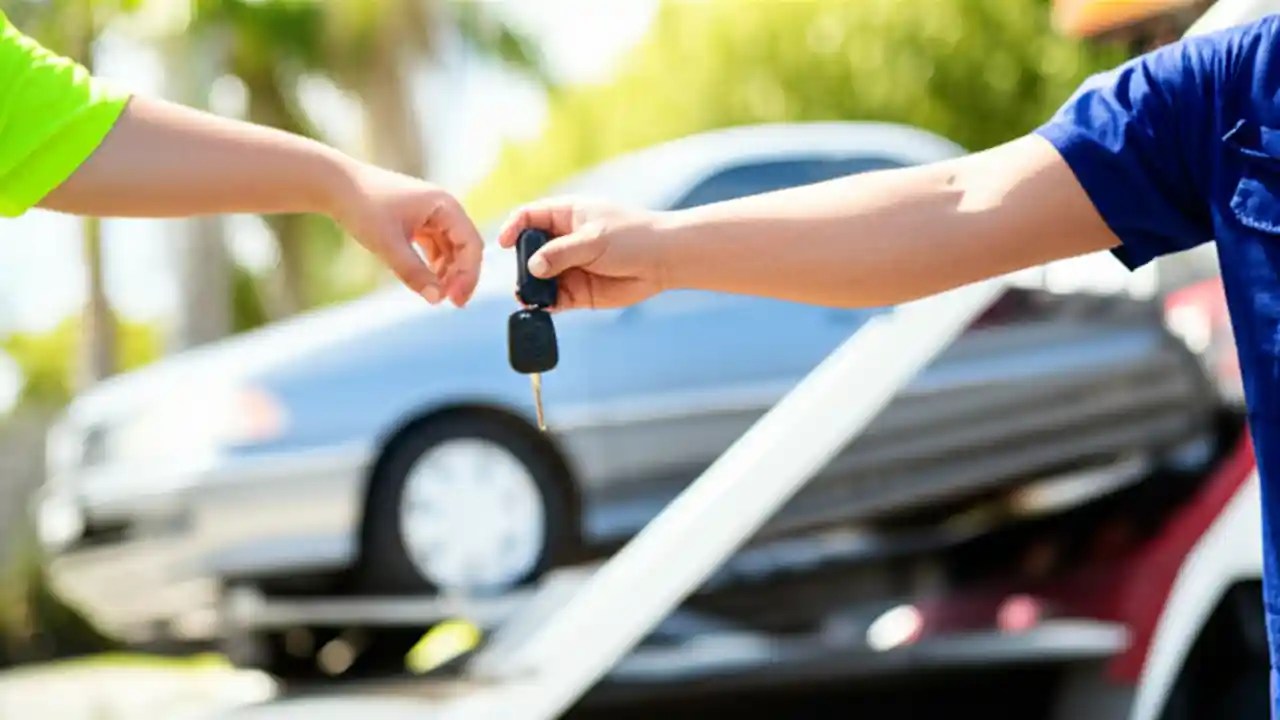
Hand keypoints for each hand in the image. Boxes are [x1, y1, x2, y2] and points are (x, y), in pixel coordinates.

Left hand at [331, 161, 483, 306]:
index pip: (471, 244)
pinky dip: (434, 265)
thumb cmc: (362, 209)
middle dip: (461, 275)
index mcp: (444, 205)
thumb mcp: (388, 244)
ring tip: (437, 295)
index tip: (455, 299)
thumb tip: (437, 300)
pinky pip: (435, 247)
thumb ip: (413, 272)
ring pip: (451, 249)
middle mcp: (443, 207)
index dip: (468, 274)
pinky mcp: (418, 221)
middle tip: (453, 304)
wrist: (335, 186)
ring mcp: (431, 214)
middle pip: (465, 247)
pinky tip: (426, 282)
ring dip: (448, 272)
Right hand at [496, 197, 667, 310]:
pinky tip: (544, 307)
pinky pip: (554, 298)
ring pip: (539, 278)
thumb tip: (532, 268)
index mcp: (565, 215)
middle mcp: (563, 241)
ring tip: (529, 297)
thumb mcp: (593, 239)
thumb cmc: (632, 237)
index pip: (528, 216)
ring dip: (531, 288)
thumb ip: (561, 253)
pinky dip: (546, 304)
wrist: (663, 260)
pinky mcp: (579, 291)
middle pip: (529, 251)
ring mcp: (569, 267)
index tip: (505, 243)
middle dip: (521, 264)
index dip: (513, 227)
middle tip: (522, 278)